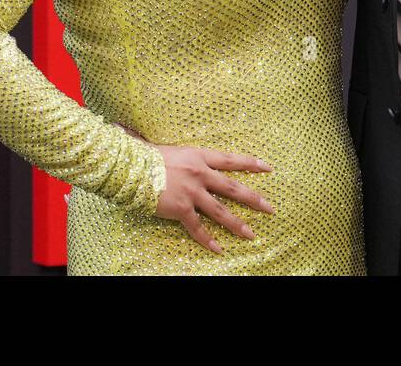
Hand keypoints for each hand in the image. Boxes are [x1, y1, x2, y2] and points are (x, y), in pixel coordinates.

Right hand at [114, 123, 274, 254]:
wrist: (130, 167)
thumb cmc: (147, 156)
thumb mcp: (174, 151)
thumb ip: (187, 158)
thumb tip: (191, 159)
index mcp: (199, 156)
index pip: (231, 160)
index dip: (251, 164)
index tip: (268, 168)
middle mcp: (200, 173)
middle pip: (233, 188)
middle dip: (254, 199)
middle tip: (270, 208)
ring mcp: (192, 192)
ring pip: (220, 211)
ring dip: (237, 224)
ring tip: (250, 234)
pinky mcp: (181, 208)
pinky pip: (197, 227)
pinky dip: (207, 239)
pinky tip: (218, 248)